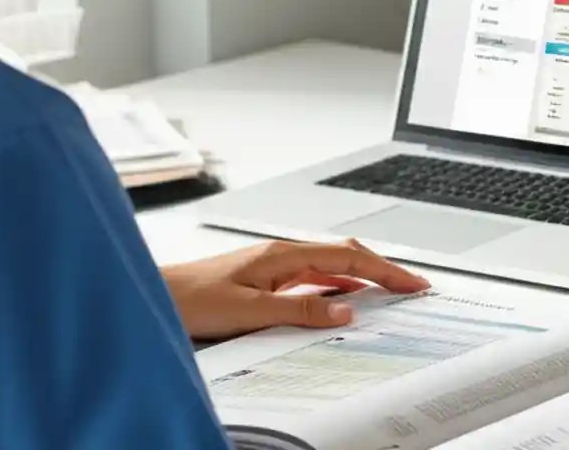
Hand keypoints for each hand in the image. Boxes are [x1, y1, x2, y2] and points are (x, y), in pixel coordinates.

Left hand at [161, 238, 429, 339]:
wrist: (156, 295)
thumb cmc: (191, 298)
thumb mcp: (250, 311)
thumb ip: (300, 311)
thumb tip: (345, 313)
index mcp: (282, 255)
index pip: (348, 258)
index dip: (385, 270)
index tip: (413, 284)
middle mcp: (281, 255)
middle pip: (346, 256)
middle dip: (382, 270)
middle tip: (412, 288)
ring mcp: (273, 265)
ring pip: (331, 266)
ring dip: (362, 278)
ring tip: (388, 293)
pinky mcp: (265, 279)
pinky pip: (313, 279)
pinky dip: (337, 287)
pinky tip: (342, 300)